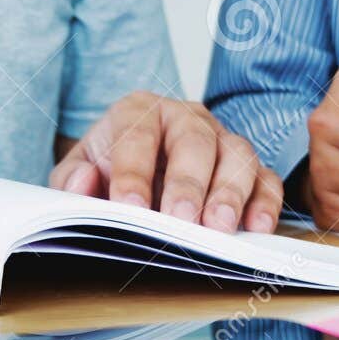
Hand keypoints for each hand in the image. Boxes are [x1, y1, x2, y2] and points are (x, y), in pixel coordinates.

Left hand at [49, 91, 282, 232]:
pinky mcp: (248, 169)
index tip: (128, 207)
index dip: (132, 172)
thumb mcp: (80, 171)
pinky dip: (265, 202)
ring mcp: (221, 141)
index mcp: (139, 112)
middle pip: (194, 141)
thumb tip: (83, 182)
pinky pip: (266, 179)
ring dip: (230, 193)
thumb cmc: (110, 170)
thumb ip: (72, 178)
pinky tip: (257, 226)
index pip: (136, 134)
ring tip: (220, 227)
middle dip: (188, 183)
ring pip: (237, 155)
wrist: (136, 174)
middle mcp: (185, 118)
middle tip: (180, 219)